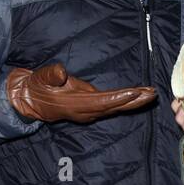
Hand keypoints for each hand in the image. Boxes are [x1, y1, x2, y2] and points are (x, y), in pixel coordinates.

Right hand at [7, 61, 155, 123]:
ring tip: (151, 94)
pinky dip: (126, 102)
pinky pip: (112, 107)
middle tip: (152, 94)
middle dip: (134, 101)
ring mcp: (89, 113)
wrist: (31, 100)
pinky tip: (138, 98)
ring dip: (134, 102)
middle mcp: (85, 112)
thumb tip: (61, 72)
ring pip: (115, 108)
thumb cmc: (37, 86)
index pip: (101, 101)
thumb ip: (51, 74)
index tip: (135, 92)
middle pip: (114, 107)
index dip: (119, 98)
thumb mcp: (40, 77)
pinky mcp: (91, 109)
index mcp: (75, 104)